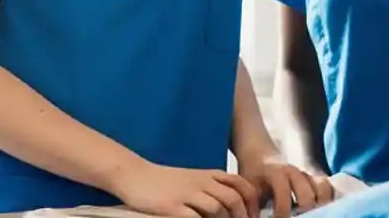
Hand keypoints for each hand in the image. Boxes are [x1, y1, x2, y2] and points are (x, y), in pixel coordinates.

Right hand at [111, 159, 259, 217]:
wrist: (135, 175)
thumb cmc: (165, 181)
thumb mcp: (193, 179)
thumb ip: (212, 189)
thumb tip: (230, 206)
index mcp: (209, 175)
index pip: (241, 184)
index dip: (252, 202)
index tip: (253, 217)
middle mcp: (202, 183)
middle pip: (233, 198)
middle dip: (242, 216)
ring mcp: (187, 194)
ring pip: (217, 208)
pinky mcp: (172, 206)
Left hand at [240, 153, 334, 216]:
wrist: (261, 154)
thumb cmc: (254, 174)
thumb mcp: (250, 187)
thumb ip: (254, 203)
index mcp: (277, 172)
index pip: (284, 192)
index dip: (282, 210)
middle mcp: (296, 172)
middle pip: (309, 194)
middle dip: (304, 211)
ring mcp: (308, 174)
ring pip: (323, 189)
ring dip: (320, 205)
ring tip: (313, 215)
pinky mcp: (315, 178)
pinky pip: (329, 188)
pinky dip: (329, 199)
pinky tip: (324, 210)